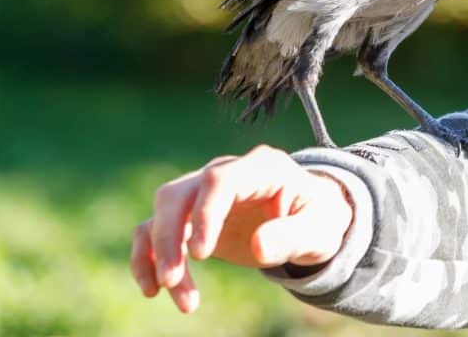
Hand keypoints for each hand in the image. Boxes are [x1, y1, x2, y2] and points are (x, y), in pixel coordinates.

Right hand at [130, 145, 353, 312]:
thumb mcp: (319, 230)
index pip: (219, 179)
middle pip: (179, 192)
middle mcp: (226, 172)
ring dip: (158, 253)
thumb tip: (258, 248)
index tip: (200, 255)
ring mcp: (205, 191)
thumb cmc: (317, 219)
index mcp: (261, 168)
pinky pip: (156, 228)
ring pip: (162, 210)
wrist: (309, 219)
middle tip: (172, 282)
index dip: (205, 213)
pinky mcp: (192, 214)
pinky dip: (148, 257)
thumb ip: (293, 236)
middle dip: (168, 237)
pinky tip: (155, 290)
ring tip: (183, 300)